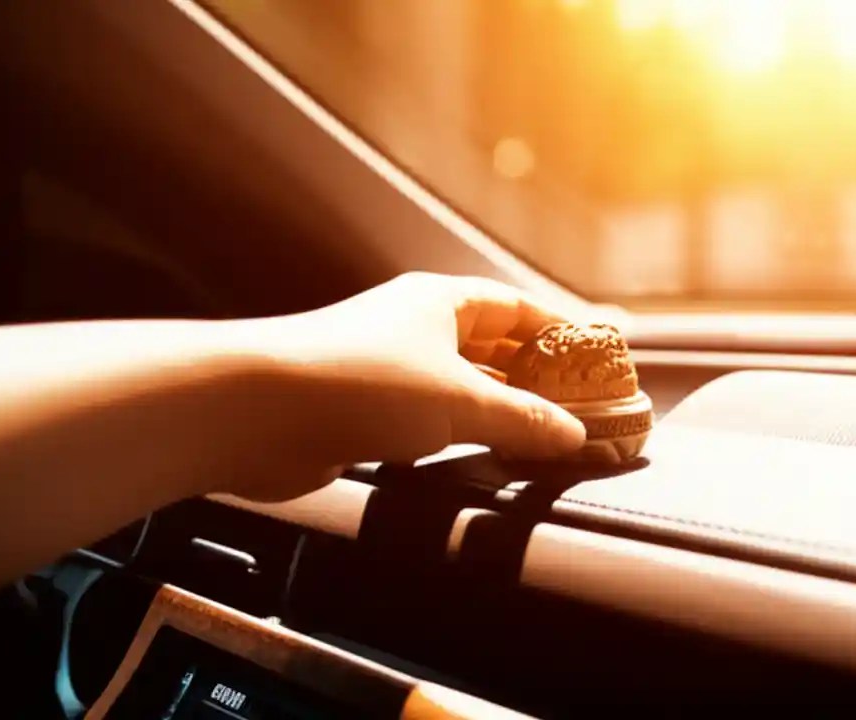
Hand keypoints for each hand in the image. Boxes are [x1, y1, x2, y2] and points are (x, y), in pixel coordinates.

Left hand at [236, 273, 585, 499]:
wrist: (259, 412)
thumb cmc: (360, 383)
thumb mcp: (461, 401)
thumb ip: (522, 419)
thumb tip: (573, 433)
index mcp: (441, 302)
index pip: (516, 306)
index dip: (559, 330)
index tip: (596, 357)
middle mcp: (415, 327)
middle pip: (491, 346)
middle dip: (534, 375)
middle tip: (578, 407)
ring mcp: (387, 368)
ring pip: (459, 384)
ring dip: (497, 408)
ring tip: (540, 436)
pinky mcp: (364, 411)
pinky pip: (429, 418)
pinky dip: (460, 433)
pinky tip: (480, 455)